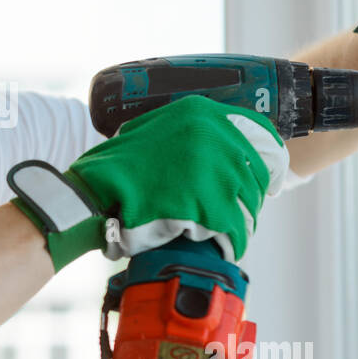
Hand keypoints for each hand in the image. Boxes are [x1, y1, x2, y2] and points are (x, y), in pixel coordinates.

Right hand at [7, 95, 288, 271]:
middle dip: (249, 198)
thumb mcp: (156, 129)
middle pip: (254, 173)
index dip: (266, 161)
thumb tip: (227, 150)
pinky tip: (223, 247)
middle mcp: (211, 132)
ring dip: (240, 222)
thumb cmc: (118, 169)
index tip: (267, 180)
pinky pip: (236, 229)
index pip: (258, 132)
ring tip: (225, 233)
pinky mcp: (207, 203)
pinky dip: (233, 242)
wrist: (91, 194)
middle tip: (237, 214)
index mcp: (200, 111)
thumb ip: (191, 133)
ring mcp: (210, 167)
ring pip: (248, 203)